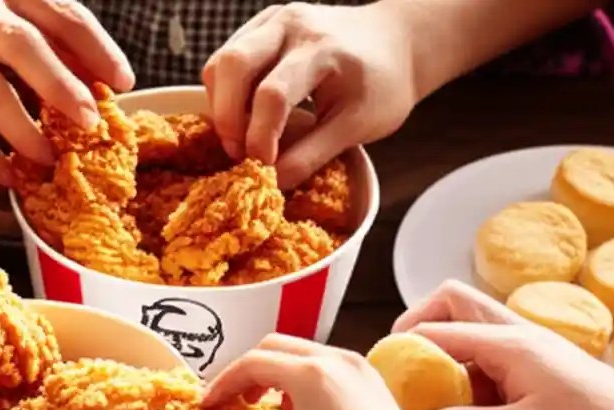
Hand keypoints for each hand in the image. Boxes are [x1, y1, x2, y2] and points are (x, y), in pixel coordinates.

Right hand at [203, 2, 417, 187]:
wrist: (393, 42)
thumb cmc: (381, 85)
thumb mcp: (357, 125)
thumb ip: (312, 155)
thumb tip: (272, 184)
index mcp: (323, 49)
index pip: (274, 94)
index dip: (261, 137)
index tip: (265, 168)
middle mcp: (291, 25)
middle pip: (233, 65)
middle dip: (227, 117)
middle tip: (238, 153)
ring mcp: (272, 20)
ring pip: (220, 62)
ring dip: (221, 106)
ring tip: (242, 137)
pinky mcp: (259, 26)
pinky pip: (224, 60)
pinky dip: (225, 94)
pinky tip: (246, 116)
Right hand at [203, 335, 447, 409]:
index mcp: (310, 374)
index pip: (250, 363)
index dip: (222, 383)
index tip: (211, 405)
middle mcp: (334, 359)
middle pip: (273, 347)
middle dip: (247, 372)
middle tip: (234, 402)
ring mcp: (356, 366)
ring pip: (300, 352)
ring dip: (275, 373)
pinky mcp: (371, 379)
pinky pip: (325, 364)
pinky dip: (302, 379)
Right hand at [393, 280, 613, 409]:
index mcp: (510, 342)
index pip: (435, 329)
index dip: (399, 351)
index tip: (378, 380)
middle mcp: (516, 334)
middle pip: (451, 302)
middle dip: (416, 328)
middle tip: (399, 368)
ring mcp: (528, 348)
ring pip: (468, 327)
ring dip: (441, 352)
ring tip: (426, 394)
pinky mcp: (536, 366)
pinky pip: (486, 355)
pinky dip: (464, 374)